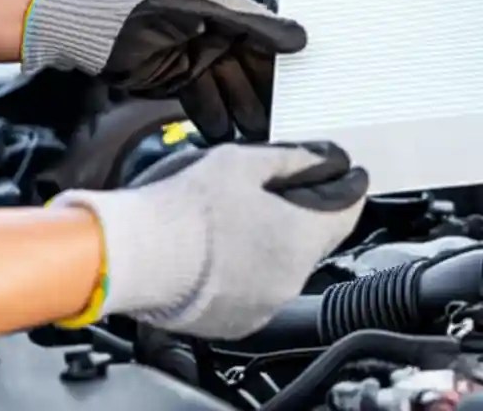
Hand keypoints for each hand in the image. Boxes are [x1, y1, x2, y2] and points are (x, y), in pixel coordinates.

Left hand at [21, 0, 305, 141]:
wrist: (79, 28)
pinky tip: (228, 133)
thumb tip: (299, 37)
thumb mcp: (200, 3)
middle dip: (266, 89)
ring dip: (244, 108)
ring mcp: (194, 48)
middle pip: (250, 59)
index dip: (284, 51)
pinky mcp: (175, 76)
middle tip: (285, 116)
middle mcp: (211, 20)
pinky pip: (204, 99)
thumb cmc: (136, 1)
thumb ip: (252, 21)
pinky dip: (216, 116)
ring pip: (229, 83)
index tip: (305, 77)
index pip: (264, 23)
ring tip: (260, 133)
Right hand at [49, 142, 368, 338]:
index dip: (348, 188)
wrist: (134, 257)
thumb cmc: (181, 210)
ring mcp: (264, 306)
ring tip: (230, 223)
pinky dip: (244, 273)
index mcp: (301, 237)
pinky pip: (254, 292)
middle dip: (298, 215)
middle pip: (313, 239)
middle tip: (267, 192)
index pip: (349, 211)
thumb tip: (324, 158)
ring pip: (282, 268)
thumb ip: (293, 159)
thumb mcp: (242, 162)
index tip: (347, 176)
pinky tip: (217, 252)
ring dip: (269, 245)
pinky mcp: (235, 324)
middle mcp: (292, 280)